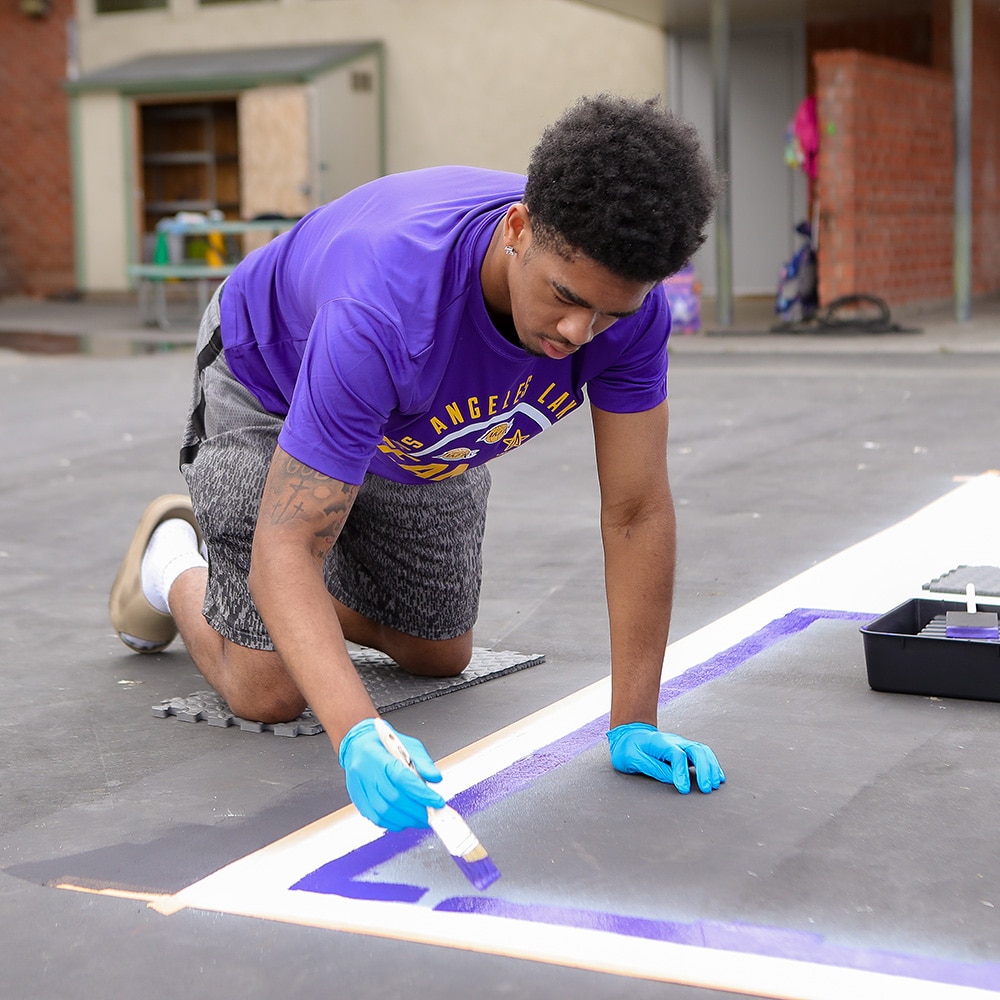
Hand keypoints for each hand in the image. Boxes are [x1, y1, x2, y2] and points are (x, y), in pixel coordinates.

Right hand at [338, 718, 445, 830]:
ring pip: (384, 812)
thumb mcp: (407, 744)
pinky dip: (394, 823)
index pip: (401, 777)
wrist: (357, 746)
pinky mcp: (358, 801)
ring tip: (421, 818)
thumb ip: (422, 762)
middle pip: (393, 798)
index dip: (420, 792)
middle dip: (416, 810)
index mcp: (377, 754)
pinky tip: (405, 820)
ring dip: (406, 819)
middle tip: (432, 814)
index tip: (436, 801)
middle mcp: (365, 772)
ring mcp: (359, 788)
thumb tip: (435, 777)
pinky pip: (376, 818)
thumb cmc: (383, 744)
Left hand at [607, 722, 724, 793]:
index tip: (684, 790)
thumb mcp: (631, 758)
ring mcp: (681, 744)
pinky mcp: (685, 750)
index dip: (682, 773)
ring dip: (711, 767)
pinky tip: (718, 777)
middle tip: (706, 788)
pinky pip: (703, 755)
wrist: (629, 734)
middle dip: (704, 769)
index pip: (677, 755)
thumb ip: (652, 768)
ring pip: (703, 751)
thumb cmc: (628, 748)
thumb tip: (673, 779)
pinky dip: (712, 765)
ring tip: (714, 785)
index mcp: (659, 742)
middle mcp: (674, 741)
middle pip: (695, 750)